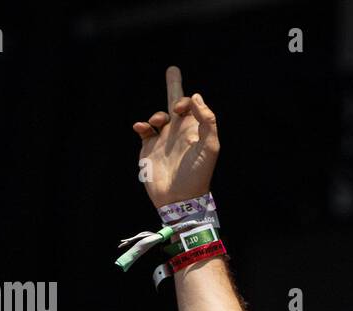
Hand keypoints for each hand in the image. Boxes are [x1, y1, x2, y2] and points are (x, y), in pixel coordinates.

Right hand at [132, 65, 220, 209]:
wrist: (179, 199)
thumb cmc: (197, 174)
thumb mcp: (210, 146)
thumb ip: (207, 120)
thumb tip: (196, 96)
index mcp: (195, 130)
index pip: (191, 105)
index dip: (185, 99)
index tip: (181, 108)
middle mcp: (179, 133)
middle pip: (175, 104)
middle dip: (174, 86)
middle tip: (172, 69)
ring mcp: (163, 140)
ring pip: (158, 117)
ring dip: (156, 115)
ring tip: (157, 122)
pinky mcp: (149, 149)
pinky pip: (143, 131)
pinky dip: (141, 125)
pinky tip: (142, 127)